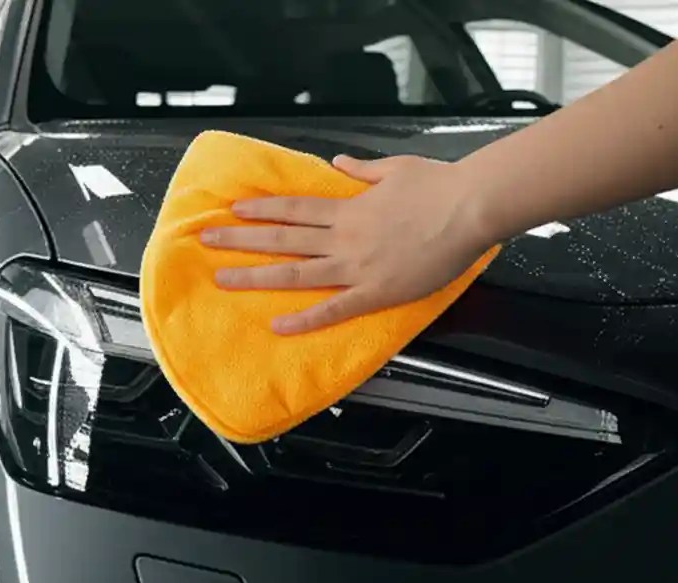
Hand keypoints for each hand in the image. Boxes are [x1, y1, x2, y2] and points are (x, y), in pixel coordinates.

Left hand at [202, 155, 495, 334]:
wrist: (470, 207)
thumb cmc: (439, 185)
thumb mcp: (395, 168)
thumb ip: (363, 170)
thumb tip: (339, 163)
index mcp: (349, 208)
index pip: (294, 208)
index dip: (261, 209)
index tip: (234, 209)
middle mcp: (343, 237)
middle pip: (283, 239)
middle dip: (241, 240)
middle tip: (207, 241)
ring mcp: (356, 266)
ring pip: (296, 273)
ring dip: (256, 276)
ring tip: (223, 279)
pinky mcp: (375, 292)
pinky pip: (333, 308)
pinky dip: (304, 319)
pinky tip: (278, 325)